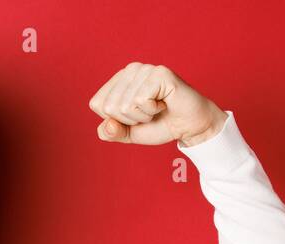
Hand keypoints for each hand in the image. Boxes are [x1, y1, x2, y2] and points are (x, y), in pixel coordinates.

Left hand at [88, 63, 225, 147]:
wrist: (187, 126)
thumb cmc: (158, 125)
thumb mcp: (128, 133)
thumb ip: (111, 132)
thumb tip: (107, 125)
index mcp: (118, 80)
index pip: (97, 104)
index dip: (115, 119)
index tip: (135, 115)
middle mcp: (130, 70)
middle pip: (109, 106)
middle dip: (129, 119)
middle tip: (148, 113)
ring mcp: (145, 69)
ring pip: (125, 105)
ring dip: (143, 116)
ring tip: (157, 108)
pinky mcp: (159, 73)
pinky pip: (140, 100)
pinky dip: (152, 110)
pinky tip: (163, 103)